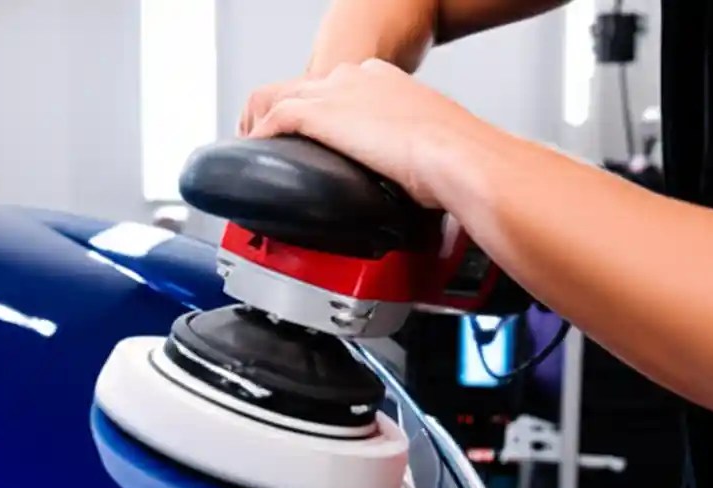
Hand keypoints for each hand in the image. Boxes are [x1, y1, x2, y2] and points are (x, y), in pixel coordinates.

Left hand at [246, 59, 489, 207]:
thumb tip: (410, 186)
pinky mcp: (321, 113)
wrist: (456, 156)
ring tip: (257, 150)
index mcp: (384, 80)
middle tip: (275, 145)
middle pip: (301, 88)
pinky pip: (276, 118)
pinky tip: (256, 152)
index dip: (320, 113)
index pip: (336, 89)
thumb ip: (408, 153)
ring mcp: (336, 92)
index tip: (318, 138)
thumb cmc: (455, 158)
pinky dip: (261, 135)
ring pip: (278, 97)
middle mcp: (356, 77)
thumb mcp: (428, 146)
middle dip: (283, 116)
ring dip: (263, 124)